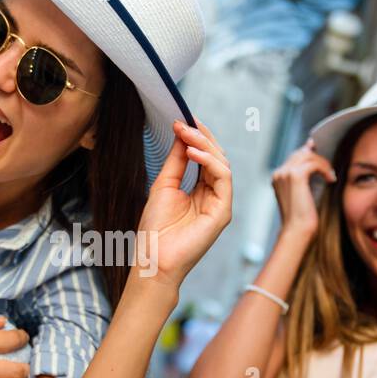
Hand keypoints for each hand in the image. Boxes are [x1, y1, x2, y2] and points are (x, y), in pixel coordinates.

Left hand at [135, 119, 232, 289]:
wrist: (153, 259)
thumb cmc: (156, 229)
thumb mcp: (164, 184)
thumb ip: (176, 160)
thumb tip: (182, 133)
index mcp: (201, 190)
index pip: (205, 156)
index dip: (196, 136)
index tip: (181, 118)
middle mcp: (214, 195)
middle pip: (216, 157)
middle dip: (201, 136)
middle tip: (183, 122)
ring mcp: (220, 204)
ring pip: (222, 164)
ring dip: (204, 145)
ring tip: (186, 133)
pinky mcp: (223, 212)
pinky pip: (224, 178)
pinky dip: (210, 162)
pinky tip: (193, 152)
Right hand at [271, 138, 334, 238]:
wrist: (297, 230)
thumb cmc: (302, 216)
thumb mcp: (304, 192)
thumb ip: (308, 176)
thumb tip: (316, 162)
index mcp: (277, 177)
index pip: (294, 157)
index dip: (309, 153)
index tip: (323, 157)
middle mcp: (279, 173)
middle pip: (301, 153)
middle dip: (318, 157)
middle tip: (329, 169)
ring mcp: (285, 173)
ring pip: (308, 156)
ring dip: (323, 164)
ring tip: (330, 176)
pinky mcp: (296, 176)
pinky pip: (314, 163)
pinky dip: (325, 169)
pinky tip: (330, 180)